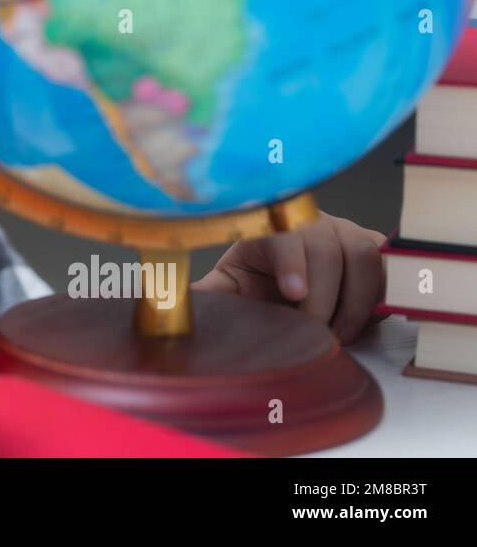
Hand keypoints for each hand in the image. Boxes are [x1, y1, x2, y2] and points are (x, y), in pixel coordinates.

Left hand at [191, 209, 387, 344]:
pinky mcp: (372, 247)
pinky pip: (388, 265)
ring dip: (356, 300)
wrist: (287, 274)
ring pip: (364, 256)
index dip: (292, 261)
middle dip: (325, 297)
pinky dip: (381, 293)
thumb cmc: (257, 278)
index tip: (293, 293)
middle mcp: (311, 222)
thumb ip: (208, 294)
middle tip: (317, 332)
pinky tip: (364, 318)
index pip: (284, 234)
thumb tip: (166, 302)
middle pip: (329, 250)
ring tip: (338, 333)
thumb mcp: (229, 284)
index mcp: (271, 226)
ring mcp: (345, 230)